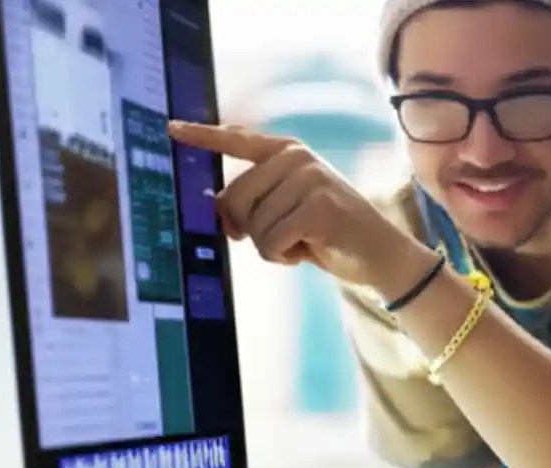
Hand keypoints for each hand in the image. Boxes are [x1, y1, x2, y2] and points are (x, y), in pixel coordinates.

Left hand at [166, 122, 432, 295]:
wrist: (380, 254)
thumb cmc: (329, 234)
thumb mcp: (288, 210)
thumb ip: (255, 201)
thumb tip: (213, 209)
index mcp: (286, 151)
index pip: (237, 140)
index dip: (201, 135)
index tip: (170, 127)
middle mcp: (296, 157)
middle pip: (233, 199)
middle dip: (249, 230)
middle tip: (281, 238)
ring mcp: (310, 177)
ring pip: (253, 227)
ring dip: (272, 247)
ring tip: (304, 241)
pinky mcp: (319, 205)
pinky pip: (271, 241)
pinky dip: (284, 257)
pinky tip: (309, 250)